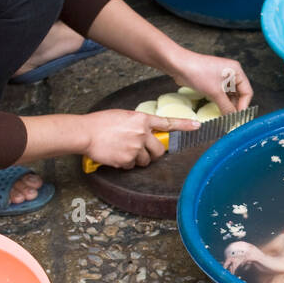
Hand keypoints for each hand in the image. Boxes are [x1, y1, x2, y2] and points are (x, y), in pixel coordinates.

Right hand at [84, 109, 199, 168]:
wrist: (85, 133)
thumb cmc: (100, 123)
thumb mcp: (123, 116)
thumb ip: (138, 124)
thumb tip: (146, 133)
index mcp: (141, 119)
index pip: (167, 122)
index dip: (184, 125)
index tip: (197, 126)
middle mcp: (141, 133)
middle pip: (159, 149)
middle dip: (154, 153)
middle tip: (143, 151)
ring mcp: (135, 147)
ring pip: (146, 160)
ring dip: (138, 159)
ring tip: (124, 151)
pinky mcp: (127, 159)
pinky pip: (132, 166)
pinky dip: (125, 164)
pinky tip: (116, 155)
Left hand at [172, 51, 253, 111]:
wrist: (178, 65)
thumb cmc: (197, 72)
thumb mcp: (215, 92)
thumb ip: (226, 107)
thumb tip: (232, 118)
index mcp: (236, 71)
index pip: (247, 92)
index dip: (243, 106)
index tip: (238, 117)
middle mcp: (231, 73)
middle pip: (239, 94)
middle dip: (235, 106)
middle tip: (231, 119)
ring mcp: (222, 77)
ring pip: (229, 95)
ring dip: (227, 105)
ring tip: (223, 116)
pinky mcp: (213, 81)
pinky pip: (221, 94)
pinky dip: (220, 102)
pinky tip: (217, 110)